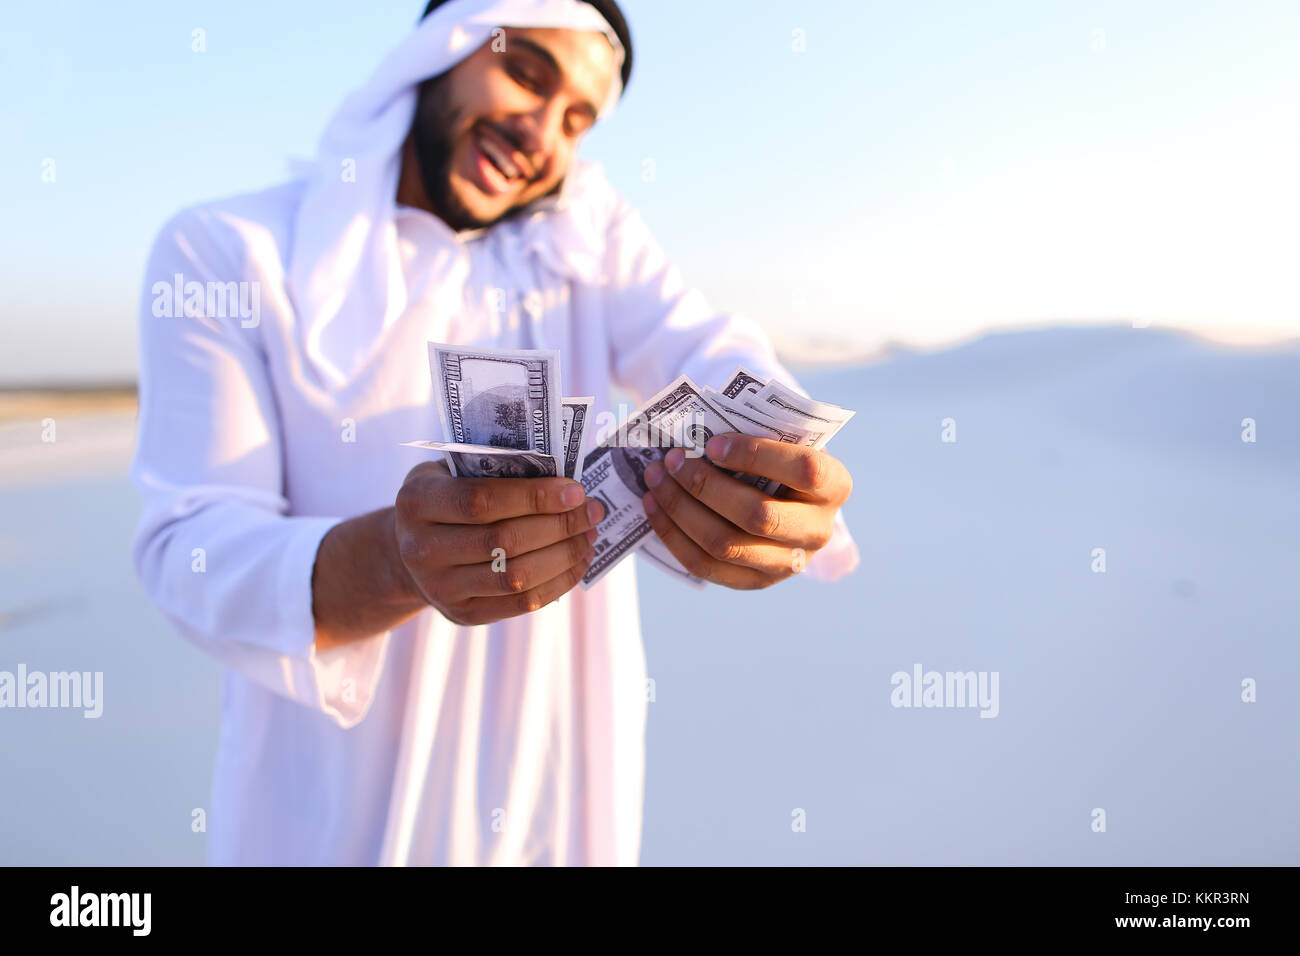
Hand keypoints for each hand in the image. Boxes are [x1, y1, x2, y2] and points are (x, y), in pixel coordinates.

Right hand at [393, 460, 604, 625]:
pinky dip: (559, 581)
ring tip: (589, 535)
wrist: (408, 551)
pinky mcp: (463, 614)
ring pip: (516, 576)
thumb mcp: (452, 472)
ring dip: (564, 555)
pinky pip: (521, 602)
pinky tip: (579, 561)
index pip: (482, 501)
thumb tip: (562, 481)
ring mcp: (440, 587)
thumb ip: (494, 471)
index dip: (534, 497)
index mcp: (418, 502)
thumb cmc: (446, 498)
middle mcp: (422, 549)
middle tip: (592, 511)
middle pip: (504, 541)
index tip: (575, 491)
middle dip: (559, 525)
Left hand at [640, 434, 851, 588]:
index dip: (754, 455)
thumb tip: (691, 433)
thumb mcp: (778, 438)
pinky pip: (707, 567)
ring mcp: (789, 563)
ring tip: (655, 479)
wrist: (788, 497)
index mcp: (834, 484)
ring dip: (680, 510)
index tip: (711, 443)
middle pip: (758, 516)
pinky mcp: (756, 582)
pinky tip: (654, 507)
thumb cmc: (776, 456)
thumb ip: (749, 433)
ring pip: (726, 545)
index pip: (803, 470)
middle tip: (671, 460)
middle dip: (705, 486)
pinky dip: (674, 536)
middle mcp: (819, 530)